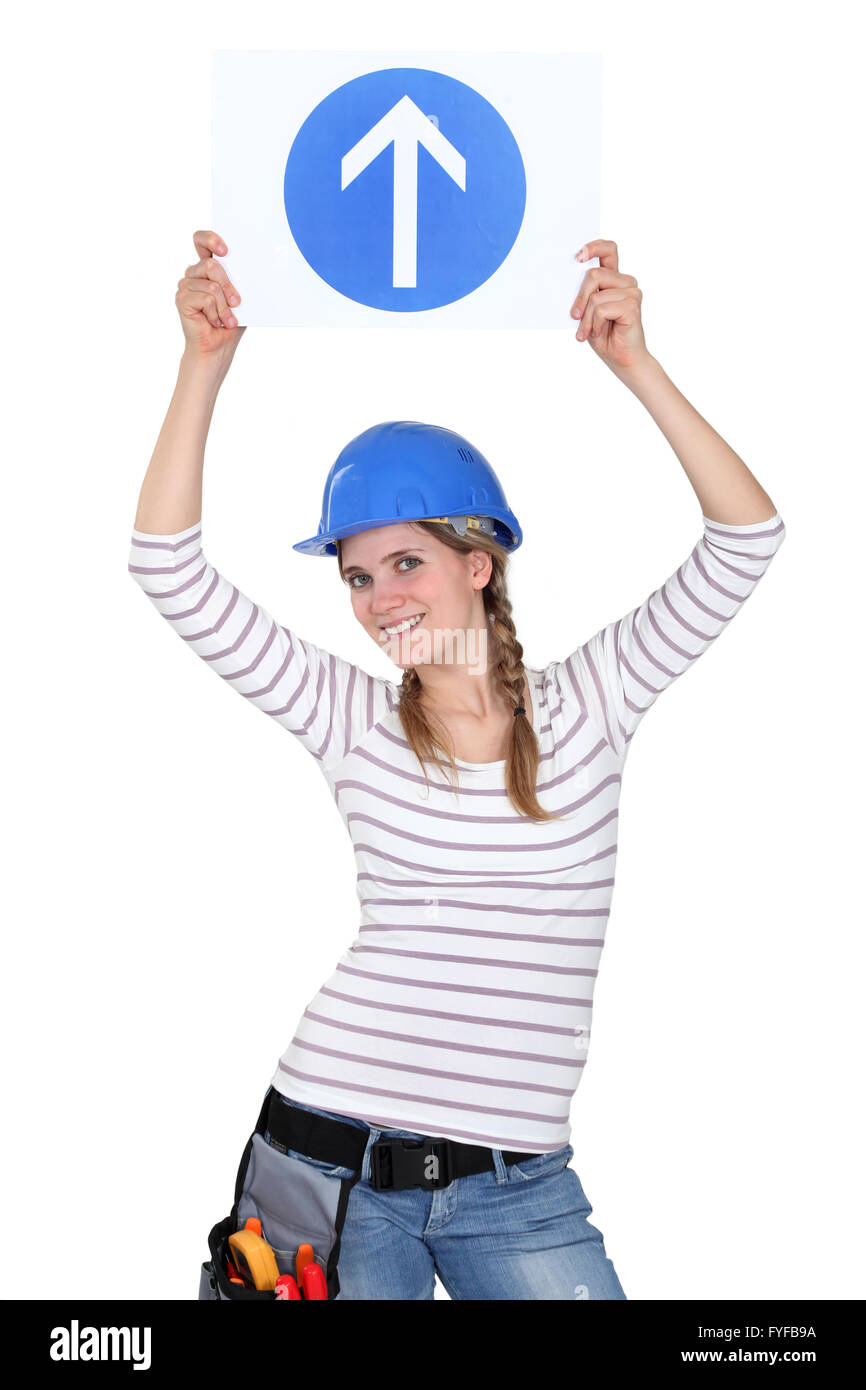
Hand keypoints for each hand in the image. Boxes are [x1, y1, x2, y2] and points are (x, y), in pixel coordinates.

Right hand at [175, 230, 245, 359]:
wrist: (218, 348)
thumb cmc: (230, 323)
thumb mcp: (240, 299)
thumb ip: (240, 281)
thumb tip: (254, 268)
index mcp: (207, 268)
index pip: (201, 241)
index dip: (211, 239)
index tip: (225, 250)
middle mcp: (194, 274)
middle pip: (211, 266)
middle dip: (228, 286)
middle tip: (237, 303)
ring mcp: (186, 286)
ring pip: (211, 286)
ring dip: (224, 306)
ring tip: (227, 320)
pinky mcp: (182, 299)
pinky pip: (205, 299)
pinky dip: (216, 313)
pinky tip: (216, 322)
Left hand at [570, 239, 649, 374]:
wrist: (622, 360)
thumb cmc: (604, 335)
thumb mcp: (587, 311)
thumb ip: (584, 294)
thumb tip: (568, 278)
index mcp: (614, 278)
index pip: (608, 249)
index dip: (593, 247)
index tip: (577, 257)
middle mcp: (625, 282)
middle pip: (594, 274)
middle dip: (579, 297)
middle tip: (574, 316)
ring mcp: (631, 293)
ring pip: (595, 296)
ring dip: (586, 318)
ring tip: (588, 332)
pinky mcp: (632, 306)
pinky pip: (602, 309)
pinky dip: (594, 324)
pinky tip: (598, 333)